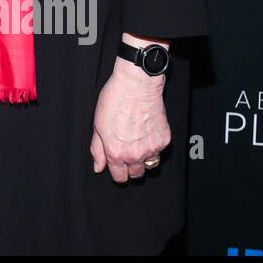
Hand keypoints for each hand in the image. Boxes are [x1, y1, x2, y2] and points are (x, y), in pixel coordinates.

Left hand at [90, 58, 169, 182]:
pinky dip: (154, 145)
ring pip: (150, 165)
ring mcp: (152, 148)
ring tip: (138, 143)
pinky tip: (147, 131)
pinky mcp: (164, 140)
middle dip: (131, 167)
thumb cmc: (115, 100)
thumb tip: (98, 167)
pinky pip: (160, 151)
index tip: (117, 167)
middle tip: (127, 153)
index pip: (120, 177)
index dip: (118, 173)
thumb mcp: (98, 125)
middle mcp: (135, 155)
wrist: (136, 85)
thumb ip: (97, 149)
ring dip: (144, 159)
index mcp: (116, 153)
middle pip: (136, 174)